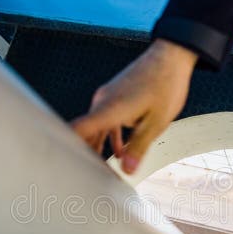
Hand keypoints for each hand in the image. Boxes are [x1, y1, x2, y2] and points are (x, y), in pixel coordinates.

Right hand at [72, 39, 197, 173]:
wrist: (171, 56)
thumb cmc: (166, 86)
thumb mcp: (156, 122)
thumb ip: (139, 147)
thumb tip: (127, 171)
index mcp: (110, 109)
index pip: (78, 130)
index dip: (66, 147)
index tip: (61, 163)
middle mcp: (102, 102)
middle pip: (84, 133)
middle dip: (83, 155)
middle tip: (82, 178)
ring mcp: (107, 98)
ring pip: (95, 128)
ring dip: (97, 148)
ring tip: (98, 171)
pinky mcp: (115, 97)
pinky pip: (105, 120)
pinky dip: (108, 137)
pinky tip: (118, 152)